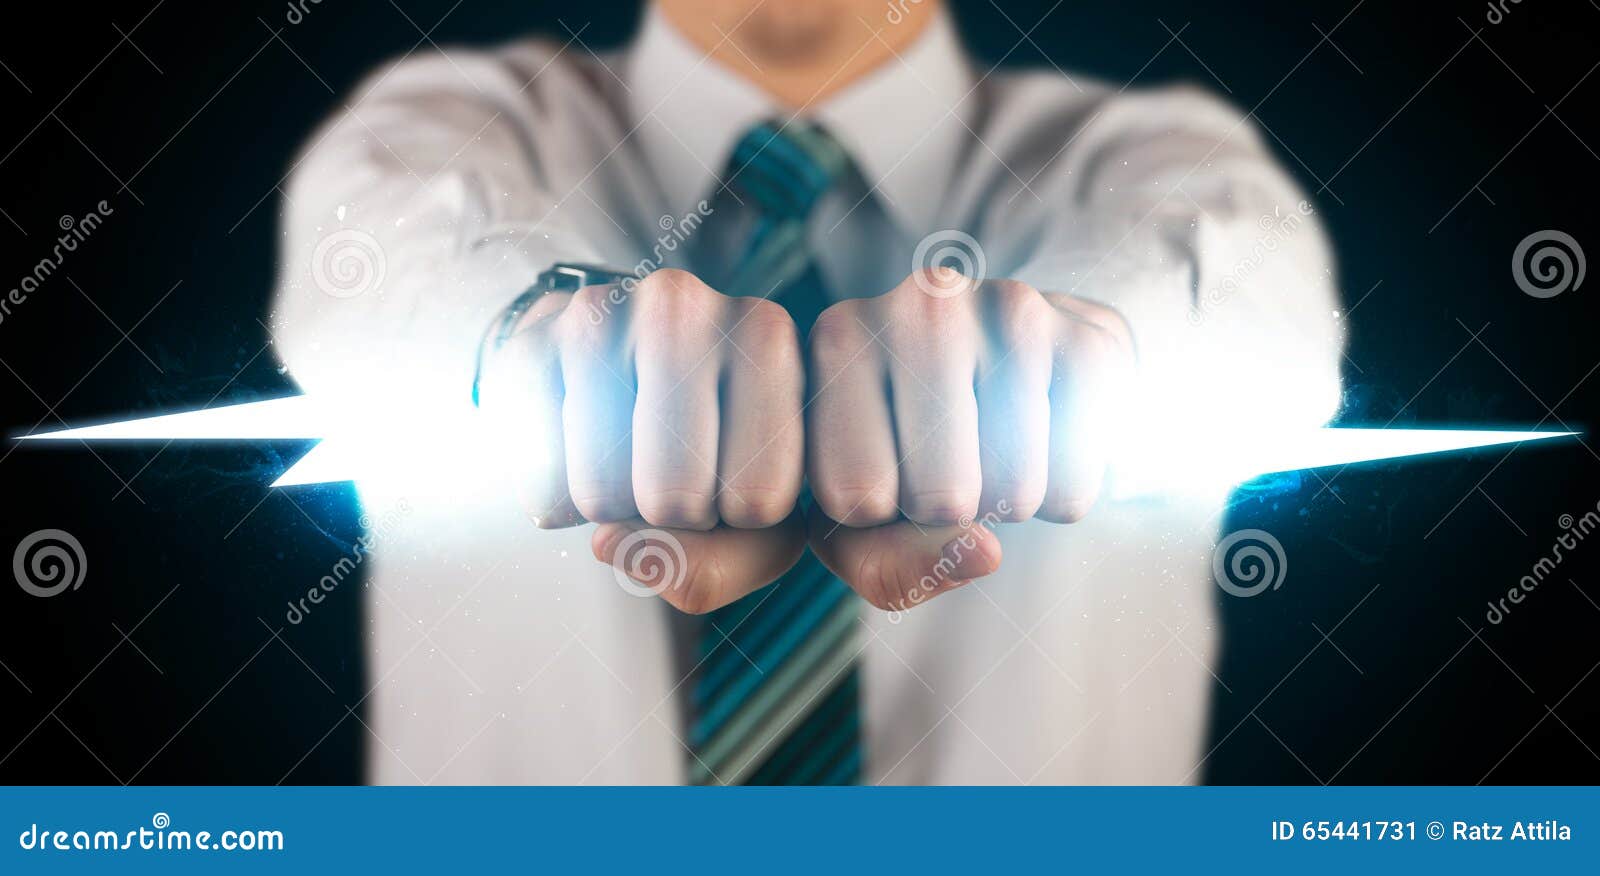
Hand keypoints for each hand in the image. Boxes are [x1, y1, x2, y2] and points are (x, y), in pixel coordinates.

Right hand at [478, 269, 806, 612]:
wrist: (617, 370)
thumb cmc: (709, 448)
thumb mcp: (758, 519)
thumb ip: (720, 566)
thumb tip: (610, 543)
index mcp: (769, 338)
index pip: (759, 500)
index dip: (741, 519)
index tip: (737, 472)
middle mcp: (690, 306)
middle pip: (677, 499)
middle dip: (672, 518)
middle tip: (674, 469)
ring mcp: (601, 313)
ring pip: (603, 496)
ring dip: (613, 511)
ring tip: (627, 457)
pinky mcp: (532, 339)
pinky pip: (542, 482)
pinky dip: (555, 501)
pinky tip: (576, 450)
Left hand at [804, 268, 1135, 610]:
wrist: (1016, 370)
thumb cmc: (913, 452)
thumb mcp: (861, 519)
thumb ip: (884, 566)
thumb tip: (985, 552)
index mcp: (838, 340)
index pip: (851, 496)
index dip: (873, 517)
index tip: (881, 474)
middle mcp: (916, 304)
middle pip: (938, 499)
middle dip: (947, 516)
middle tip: (949, 467)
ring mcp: (1007, 307)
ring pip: (1012, 492)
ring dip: (1008, 507)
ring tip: (994, 454)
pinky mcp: (1088, 334)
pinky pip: (1075, 481)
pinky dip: (1064, 494)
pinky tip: (1044, 444)